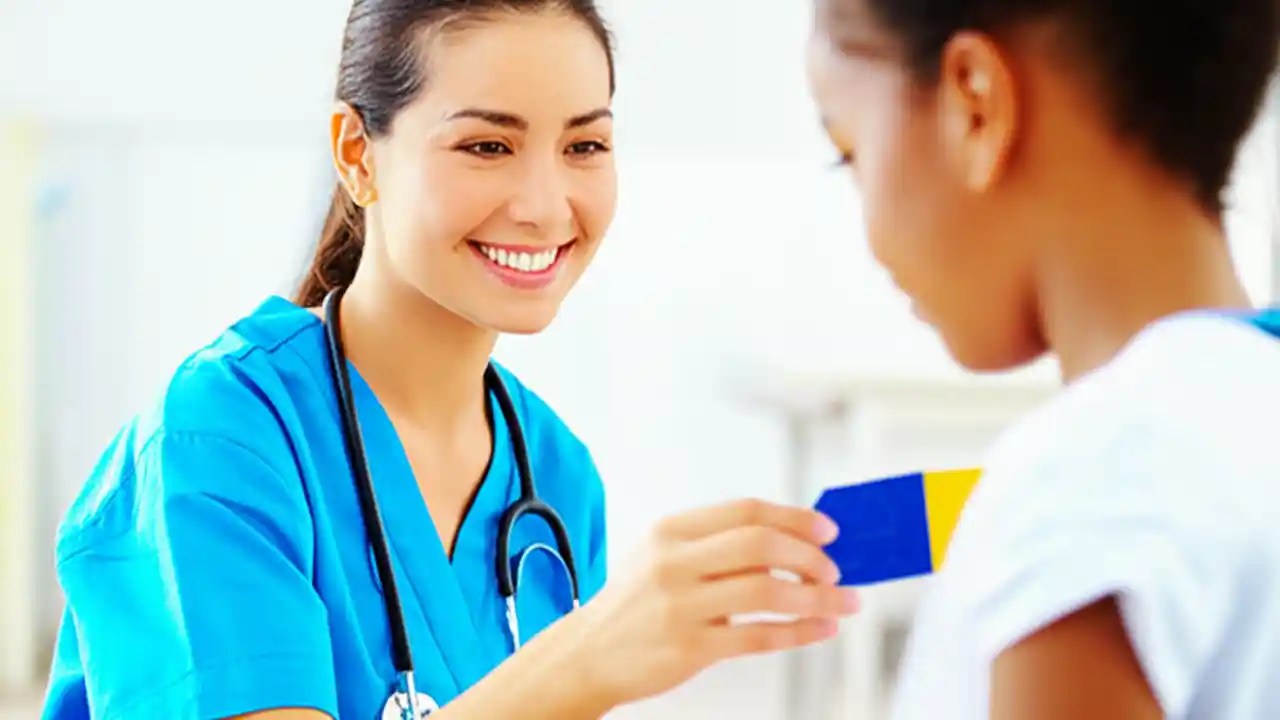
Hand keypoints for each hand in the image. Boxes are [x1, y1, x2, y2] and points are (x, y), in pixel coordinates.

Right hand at [567, 498, 857, 707]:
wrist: (588, 653)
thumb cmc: (637, 603)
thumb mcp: (665, 557)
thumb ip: (717, 546)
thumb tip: (793, 544)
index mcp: (671, 530)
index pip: (745, 511)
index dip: (795, 518)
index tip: (827, 530)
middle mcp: (673, 562)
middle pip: (759, 544)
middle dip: (809, 555)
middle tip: (833, 569)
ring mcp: (680, 606)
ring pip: (766, 590)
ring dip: (816, 596)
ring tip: (843, 602)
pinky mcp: (689, 648)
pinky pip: (759, 636)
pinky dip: (800, 631)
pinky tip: (821, 629)